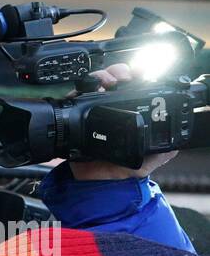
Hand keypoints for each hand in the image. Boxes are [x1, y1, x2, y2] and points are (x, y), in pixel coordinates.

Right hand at [69, 63, 178, 179]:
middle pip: (115, 80)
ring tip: (106, 83)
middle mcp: (113, 110)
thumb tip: (179, 140)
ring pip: (97, 83)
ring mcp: (95, 111)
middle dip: (118, 73)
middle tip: (121, 79)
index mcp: (132, 114)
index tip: (140, 73)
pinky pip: (76, 97)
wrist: (95, 183)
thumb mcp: (152, 159)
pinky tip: (90, 89)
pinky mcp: (78, 116)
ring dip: (102, 78)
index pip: (136, 87)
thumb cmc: (122, 171)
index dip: (138, 75)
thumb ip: (166, 148)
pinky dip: (81, 89)